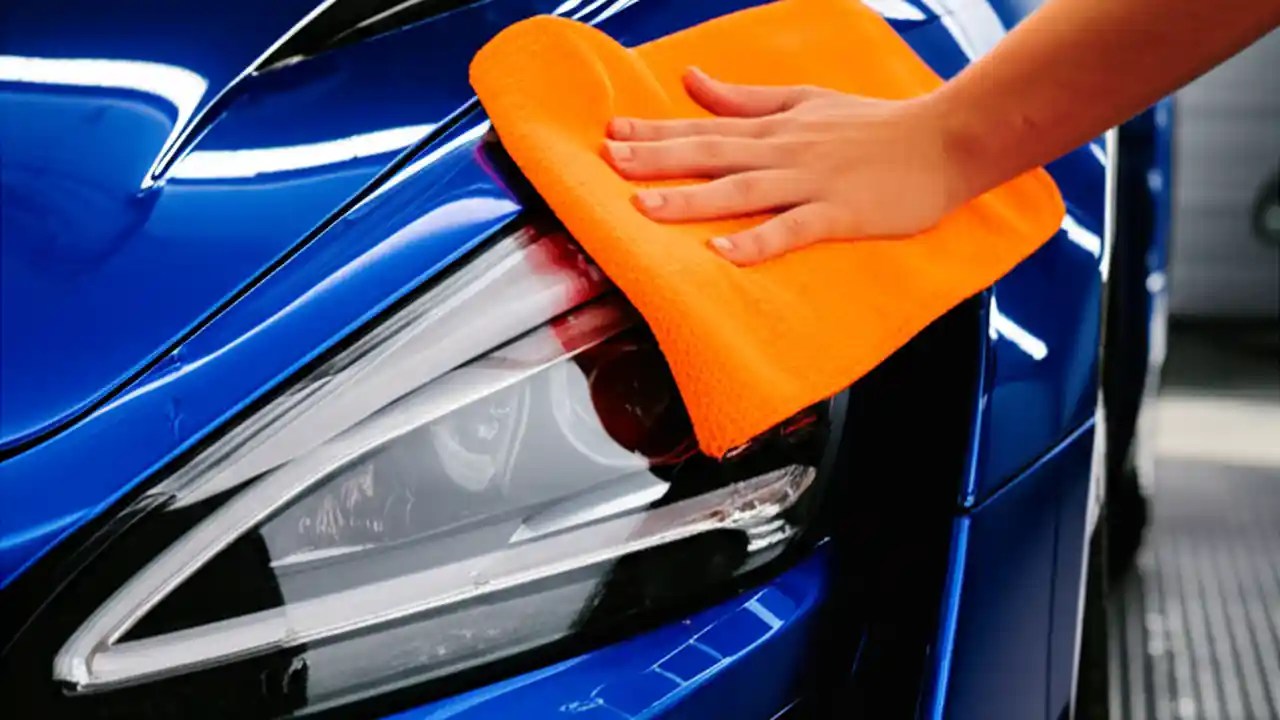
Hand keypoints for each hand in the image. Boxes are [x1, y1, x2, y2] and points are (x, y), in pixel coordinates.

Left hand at [604, 68, 968, 265]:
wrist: (944, 140)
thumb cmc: (875, 125)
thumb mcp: (805, 100)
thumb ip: (745, 98)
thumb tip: (692, 81)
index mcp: (775, 128)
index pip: (704, 127)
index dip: (656, 132)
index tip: (611, 135)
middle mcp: (784, 151)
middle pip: (710, 155)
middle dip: (656, 160)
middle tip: (610, 165)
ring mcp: (810, 182)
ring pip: (740, 190)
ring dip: (691, 200)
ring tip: (645, 210)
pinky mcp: (839, 212)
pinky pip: (792, 228)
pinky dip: (757, 240)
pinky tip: (724, 252)